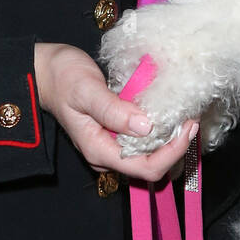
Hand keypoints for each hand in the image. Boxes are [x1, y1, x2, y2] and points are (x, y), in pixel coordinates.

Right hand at [34, 42, 197, 181]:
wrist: (47, 72)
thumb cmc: (63, 78)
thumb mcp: (86, 90)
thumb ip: (113, 110)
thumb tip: (146, 127)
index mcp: (100, 151)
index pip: (145, 167)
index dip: (172, 152)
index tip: (188, 125)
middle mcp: (108, 155)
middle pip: (152, 166)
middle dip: (176, 147)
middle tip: (192, 118)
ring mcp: (113, 145)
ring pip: (151, 155)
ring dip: (172, 140)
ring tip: (186, 115)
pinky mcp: (118, 133)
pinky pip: (146, 141)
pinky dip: (162, 131)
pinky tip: (171, 113)